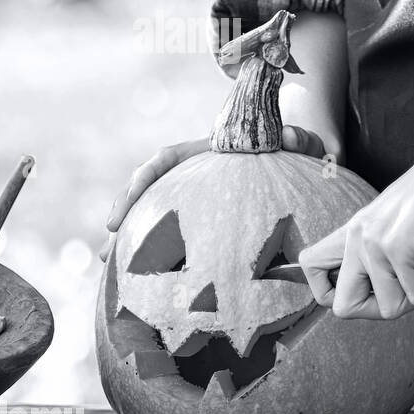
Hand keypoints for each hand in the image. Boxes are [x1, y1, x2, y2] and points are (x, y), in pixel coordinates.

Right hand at [101, 126, 329, 256]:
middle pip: (151, 188)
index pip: (169, 158)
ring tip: (111, 265)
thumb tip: (290, 137)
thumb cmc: (300, 149)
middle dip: (126, 212)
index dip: (145, 177)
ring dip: (133, 236)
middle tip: (108, 245)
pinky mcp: (207, 213)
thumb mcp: (303, 141)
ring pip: (156, 210)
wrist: (305, 157)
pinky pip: (176, 230)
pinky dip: (159, 249)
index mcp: (211, 151)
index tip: (132, 195)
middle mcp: (197, 171)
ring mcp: (199, 192)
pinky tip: (145, 276)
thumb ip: (299, 138)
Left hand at [299, 123, 413, 319]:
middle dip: (381, 310)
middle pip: (344, 306)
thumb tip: (396, 292)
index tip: (374, 291)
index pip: (310, 268)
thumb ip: (387, 253)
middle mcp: (357, 236)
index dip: (338, 293)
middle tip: (410, 294)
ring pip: (388, 306)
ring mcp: (376, 242)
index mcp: (354, 230)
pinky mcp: (400, 245)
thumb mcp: (400, 224)